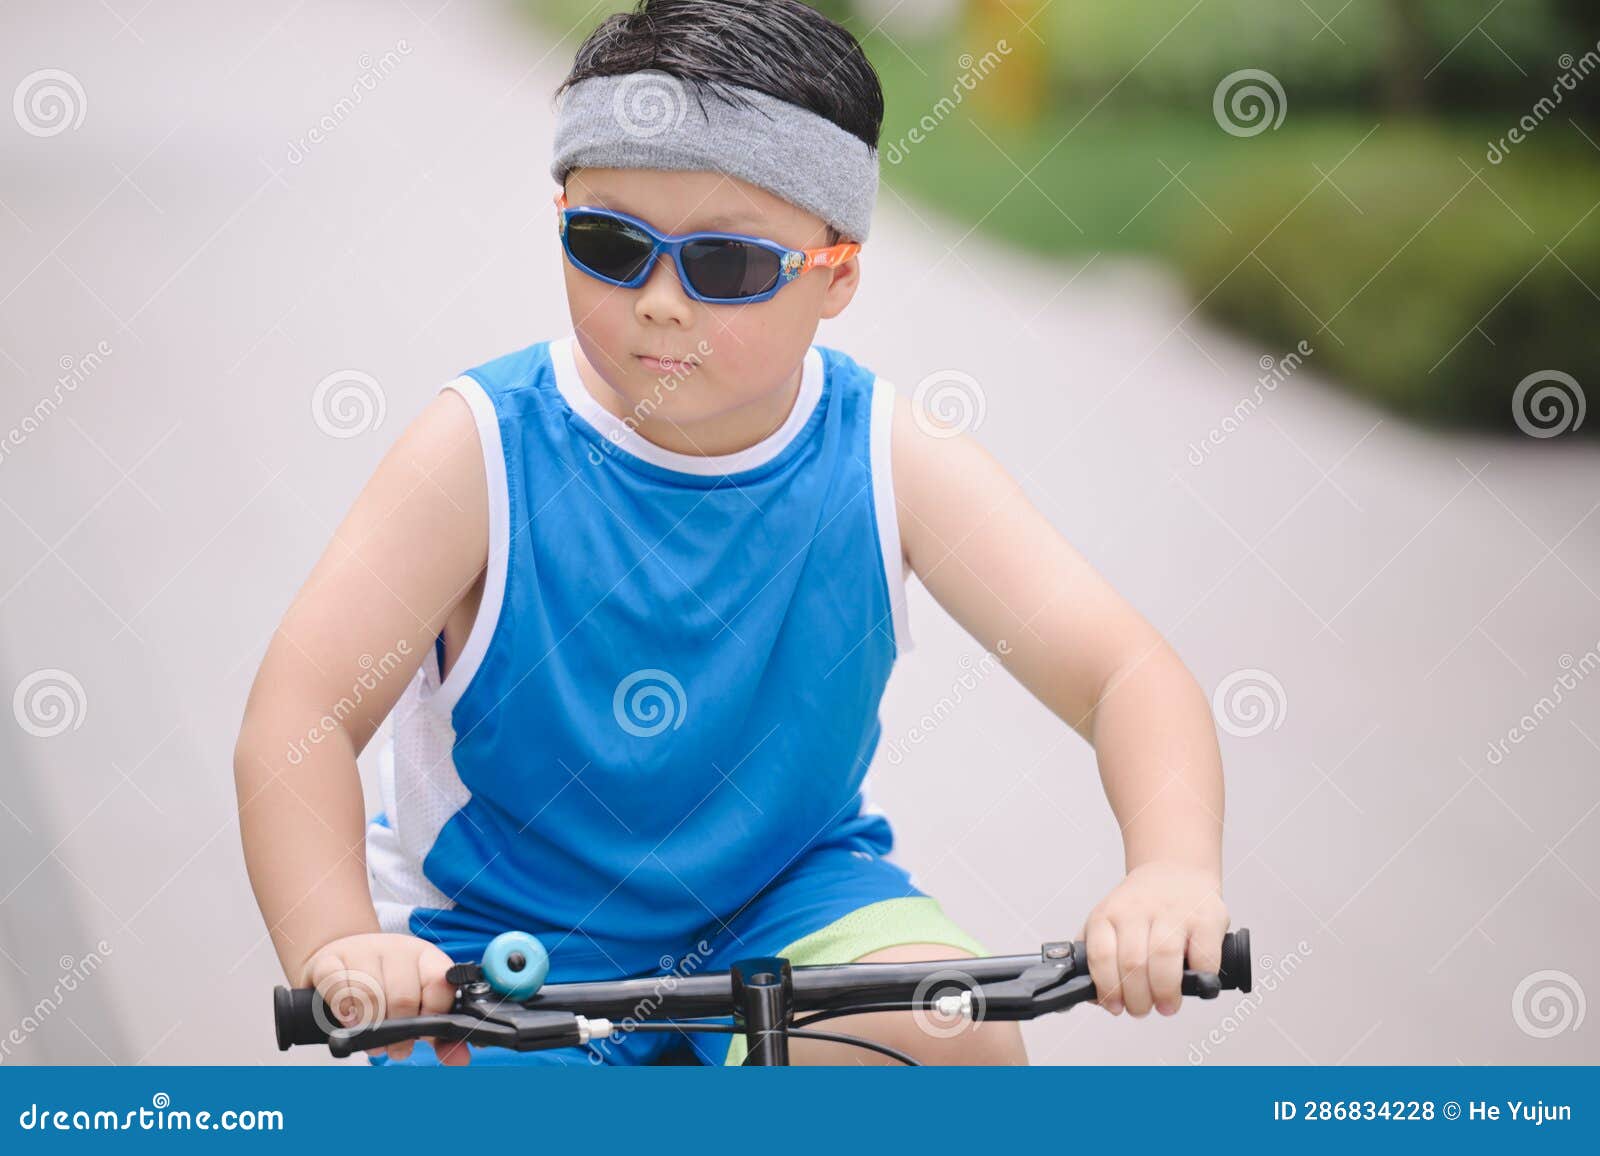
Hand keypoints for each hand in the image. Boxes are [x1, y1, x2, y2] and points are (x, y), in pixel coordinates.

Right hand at [300, 932, 467, 1064]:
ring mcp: (362, 950)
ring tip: (372, 1040)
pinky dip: (341, 1009)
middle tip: (395, 1048)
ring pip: (369, 994)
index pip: (440, 985)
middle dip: (399, 1031)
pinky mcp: (330, 958)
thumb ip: (441, 1035)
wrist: (343, 955)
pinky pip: (335, 985)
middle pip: (403, 997)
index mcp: (426, 957)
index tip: (425, 1034)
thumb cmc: (385, 984)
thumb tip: (460, 1060)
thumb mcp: (417, 1002)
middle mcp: (397, 949)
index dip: (433, 1016)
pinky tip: (348, 1019)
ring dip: (369, 1026)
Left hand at [1083, 862, 1227, 1016]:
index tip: (1115, 1007)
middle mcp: (1138, 909)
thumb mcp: (1108, 921)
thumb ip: (1096, 956)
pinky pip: (1203, 957)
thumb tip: (1096, 998)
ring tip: (1166, 1005)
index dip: (1108, 988)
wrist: (1176, 870)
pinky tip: (1194, 982)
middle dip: (1137, 998)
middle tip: (1142, 1009)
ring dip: (1165, 992)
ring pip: (1164, 958)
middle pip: (1133, 962)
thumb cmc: (1141, 907)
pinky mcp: (1206, 917)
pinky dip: (1199, 978)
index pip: (1101, 955)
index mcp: (1109, 913)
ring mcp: (1173, 911)